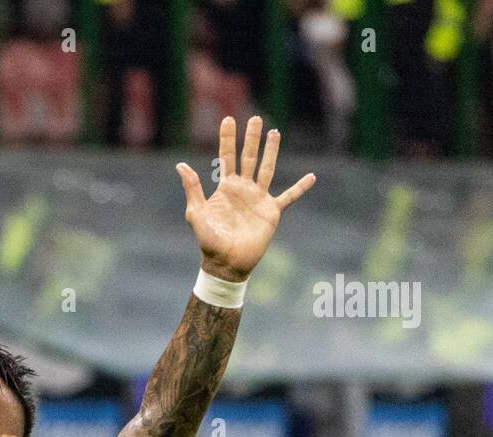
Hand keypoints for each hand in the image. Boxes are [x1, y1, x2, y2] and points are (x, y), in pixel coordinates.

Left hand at [176, 116, 315, 281]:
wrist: (226, 262)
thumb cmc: (209, 241)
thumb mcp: (196, 213)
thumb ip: (192, 189)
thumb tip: (181, 165)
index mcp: (225, 187)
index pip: (226, 157)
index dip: (228, 138)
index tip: (229, 119)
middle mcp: (243, 188)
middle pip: (249, 157)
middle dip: (252, 138)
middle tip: (255, 119)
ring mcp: (258, 198)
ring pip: (267, 168)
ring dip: (271, 151)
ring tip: (275, 132)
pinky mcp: (271, 211)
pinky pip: (289, 197)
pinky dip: (300, 187)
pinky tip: (311, 177)